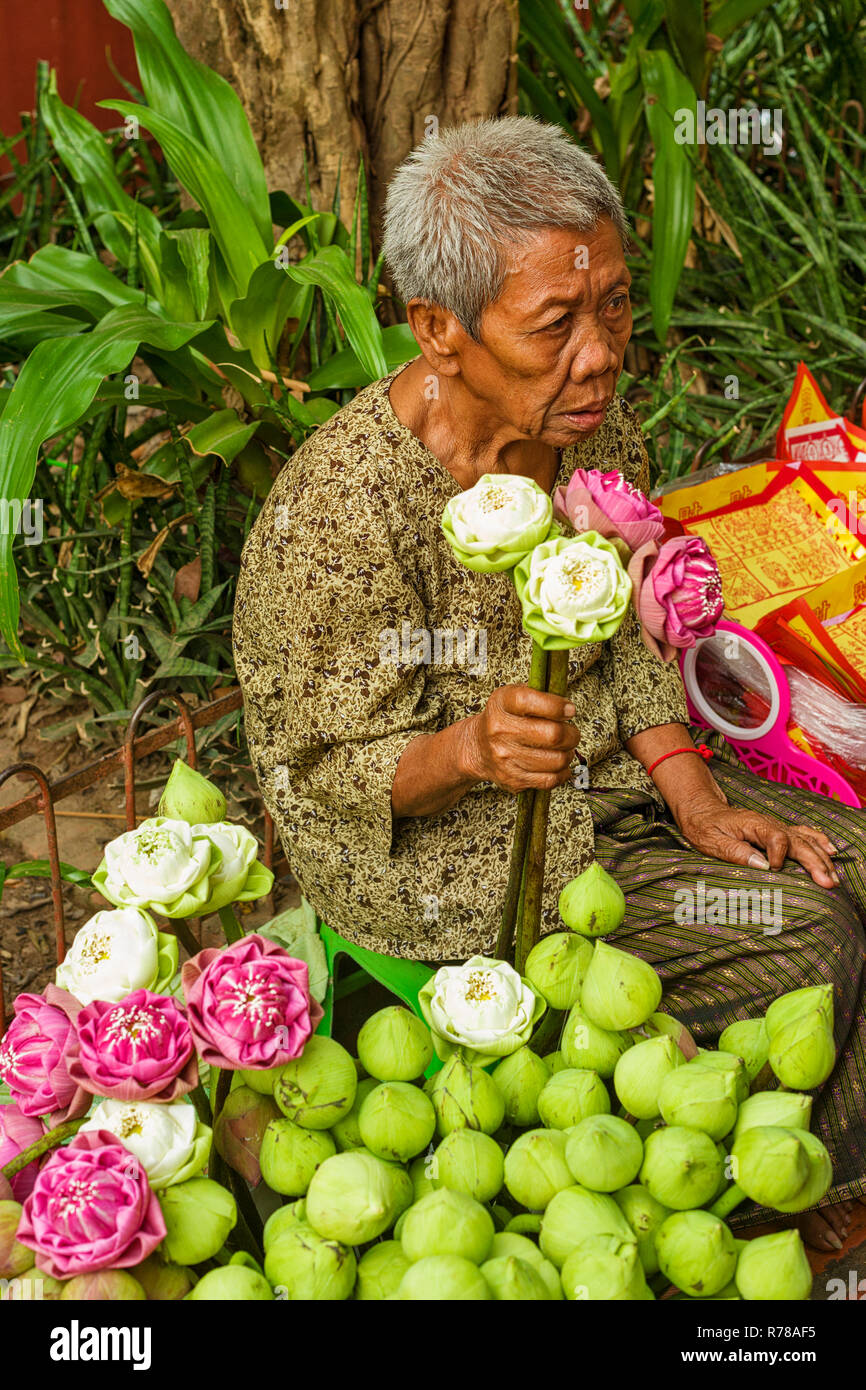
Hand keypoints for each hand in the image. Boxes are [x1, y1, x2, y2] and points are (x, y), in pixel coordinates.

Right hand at [461, 684, 580, 792]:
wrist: (477, 747)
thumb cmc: (505, 719)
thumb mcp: (513, 696)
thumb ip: (540, 694)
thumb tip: (568, 706)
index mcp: (502, 704)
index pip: (530, 701)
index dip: (557, 706)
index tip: (570, 710)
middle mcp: (500, 731)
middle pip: (552, 735)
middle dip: (572, 734)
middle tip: (571, 732)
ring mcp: (506, 757)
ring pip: (557, 760)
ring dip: (568, 753)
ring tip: (564, 748)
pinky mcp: (513, 779)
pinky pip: (550, 780)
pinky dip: (562, 772)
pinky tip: (559, 764)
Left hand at [674, 795, 839, 888]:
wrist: (701, 809)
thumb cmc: (704, 826)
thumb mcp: (712, 840)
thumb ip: (736, 852)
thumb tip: (762, 864)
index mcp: (754, 825)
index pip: (777, 838)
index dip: (779, 855)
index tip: (774, 869)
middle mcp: (769, 824)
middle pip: (799, 841)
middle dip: (815, 862)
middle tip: (827, 882)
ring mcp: (775, 827)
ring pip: (805, 840)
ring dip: (821, 858)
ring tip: (833, 877)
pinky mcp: (777, 831)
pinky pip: (803, 834)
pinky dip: (819, 842)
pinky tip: (831, 851)